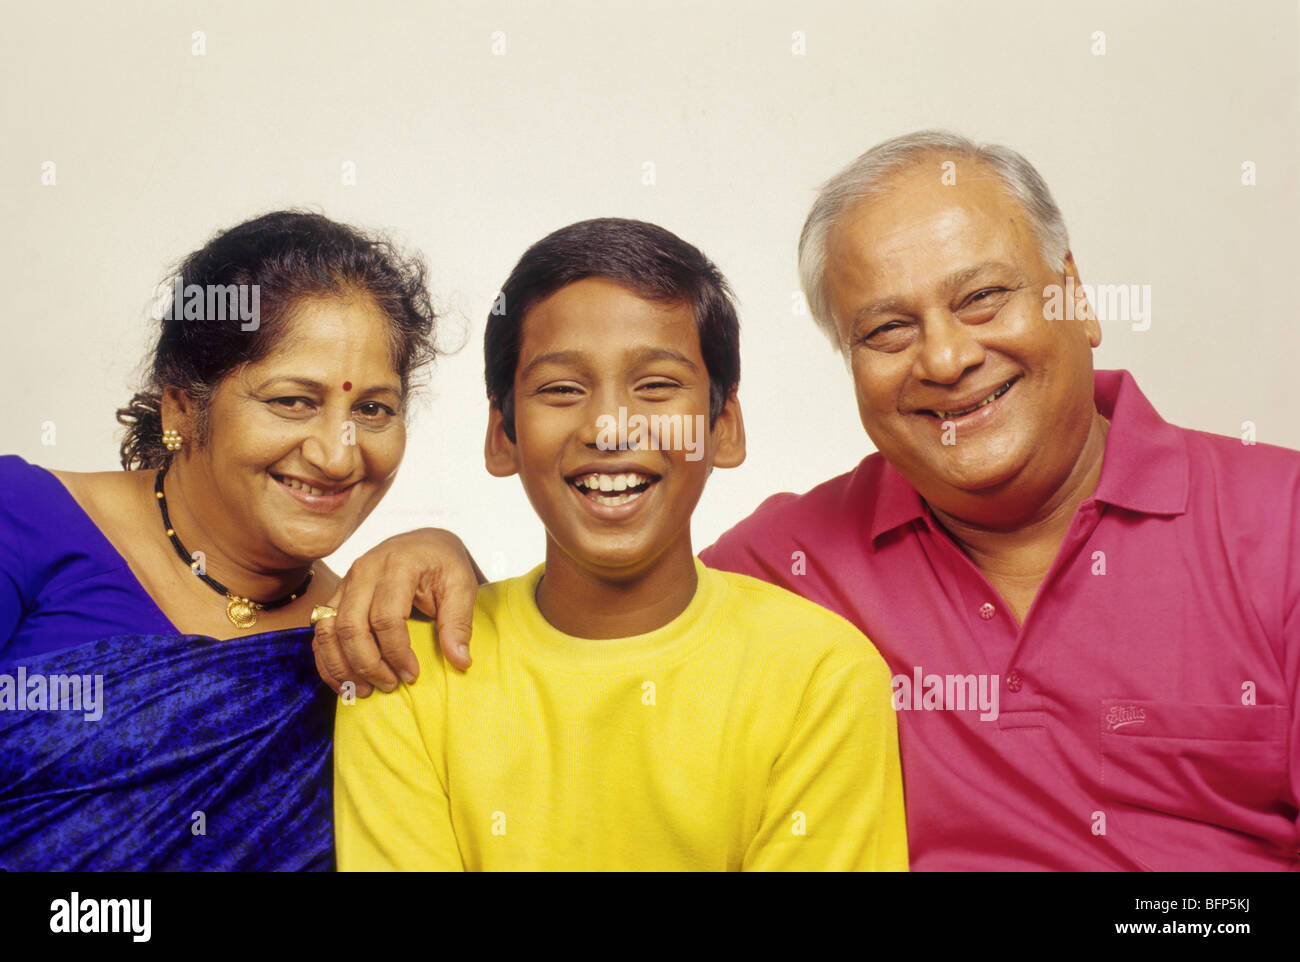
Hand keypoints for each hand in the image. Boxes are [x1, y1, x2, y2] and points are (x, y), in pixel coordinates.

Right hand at [312, 528, 483, 696]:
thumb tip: (460, 662)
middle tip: (390, 685)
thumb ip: (459, 622)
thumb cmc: (444, 565)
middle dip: (367, 664)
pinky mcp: (336, 595)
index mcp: (398, 565)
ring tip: (364, 690)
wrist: (424, 543)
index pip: (386, 617)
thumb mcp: (462, 586)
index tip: (412, 675)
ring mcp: (346, 582)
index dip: (397, 652)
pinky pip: (320, 631)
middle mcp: (364, 570)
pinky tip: (344, 682)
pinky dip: (326, 660)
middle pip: (350, 626)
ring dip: (341, 666)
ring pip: (327, 630)